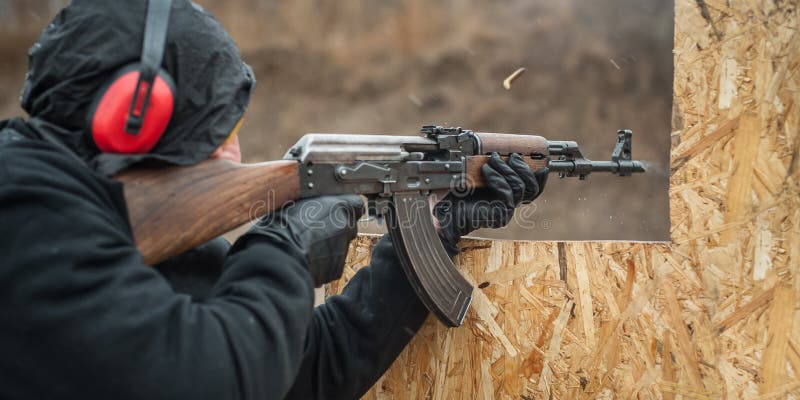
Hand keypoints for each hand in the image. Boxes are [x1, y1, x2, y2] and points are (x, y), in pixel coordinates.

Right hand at [251, 195, 364, 285]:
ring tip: (306, 246)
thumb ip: (317, 203)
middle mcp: (346, 228)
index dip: (347, 208)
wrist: (279, 256)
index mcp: (339, 207)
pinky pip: (332, 263)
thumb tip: (318, 204)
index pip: (356, 204)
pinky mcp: (336, 269)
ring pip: (340, 246)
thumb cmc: (282, 226)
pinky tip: (306, 259)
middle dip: (335, 228)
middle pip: (348, 226)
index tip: (336, 210)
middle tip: (314, 229)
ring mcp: (343, 250)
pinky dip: (323, 263)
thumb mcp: (299, 202)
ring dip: (328, 246)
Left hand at [433, 153, 547, 246]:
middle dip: (524, 168)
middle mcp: (510, 204)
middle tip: (511, 156)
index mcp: (508, 194)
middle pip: (531, 188)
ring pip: (520, 188)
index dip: (539, 176)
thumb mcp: (476, 173)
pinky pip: (508, 194)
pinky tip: (487, 171)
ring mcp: (506, 211)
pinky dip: (498, 178)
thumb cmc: (457, 192)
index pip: (532, 188)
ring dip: (508, 170)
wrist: (445, 210)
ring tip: (492, 160)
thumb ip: (491, 165)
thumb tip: (499, 151)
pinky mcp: (500, 215)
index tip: (542, 162)